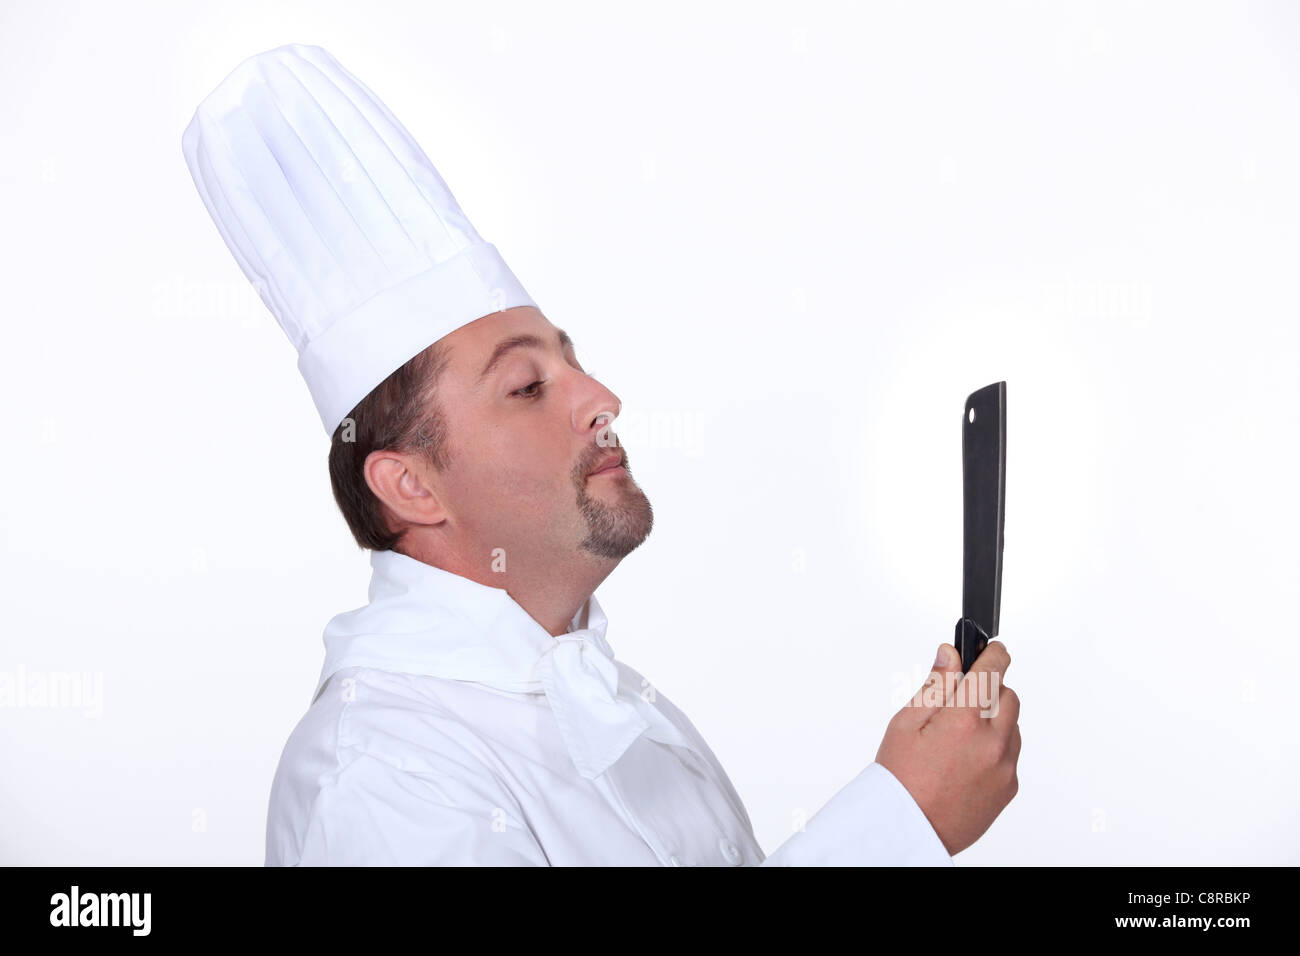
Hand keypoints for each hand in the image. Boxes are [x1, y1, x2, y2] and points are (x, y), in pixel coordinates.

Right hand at [874, 640, 1019, 855]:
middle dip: (990, 690)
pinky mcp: (1008, 788)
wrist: (908, 831)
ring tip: (958, 738)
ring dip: (994, 721)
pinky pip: (1010, 756)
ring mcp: (1004, 767)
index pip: (993, 671)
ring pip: (1012, 726)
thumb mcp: (905, 723)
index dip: (994, 653)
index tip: (993, 648)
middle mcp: (992, 743)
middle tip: (962, 700)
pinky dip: (995, 750)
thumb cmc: (900, 780)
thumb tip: (950, 656)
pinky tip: (965, 760)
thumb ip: (935, 685)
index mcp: (963, 720)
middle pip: (1008, 696)